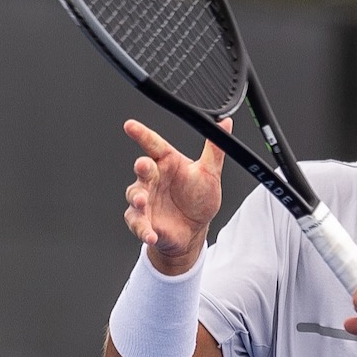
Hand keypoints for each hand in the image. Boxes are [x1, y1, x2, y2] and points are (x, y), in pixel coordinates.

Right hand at [123, 118, 228, 273]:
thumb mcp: (210, 173)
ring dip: (137, 199)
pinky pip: (138, 224)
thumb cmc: (198, 198)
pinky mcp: (143, 221)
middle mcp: (152, 179)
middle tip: (144, 166)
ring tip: (142, 202)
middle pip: (142, 169)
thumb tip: (226, 123)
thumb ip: (215, 148)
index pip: (152, 144)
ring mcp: (145, 199)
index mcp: (166, 162)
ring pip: (135, 195)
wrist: (194, 229)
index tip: (130, 125)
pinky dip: (143, 229)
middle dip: (141, 167)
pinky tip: (151, 233)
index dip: (141, 134)